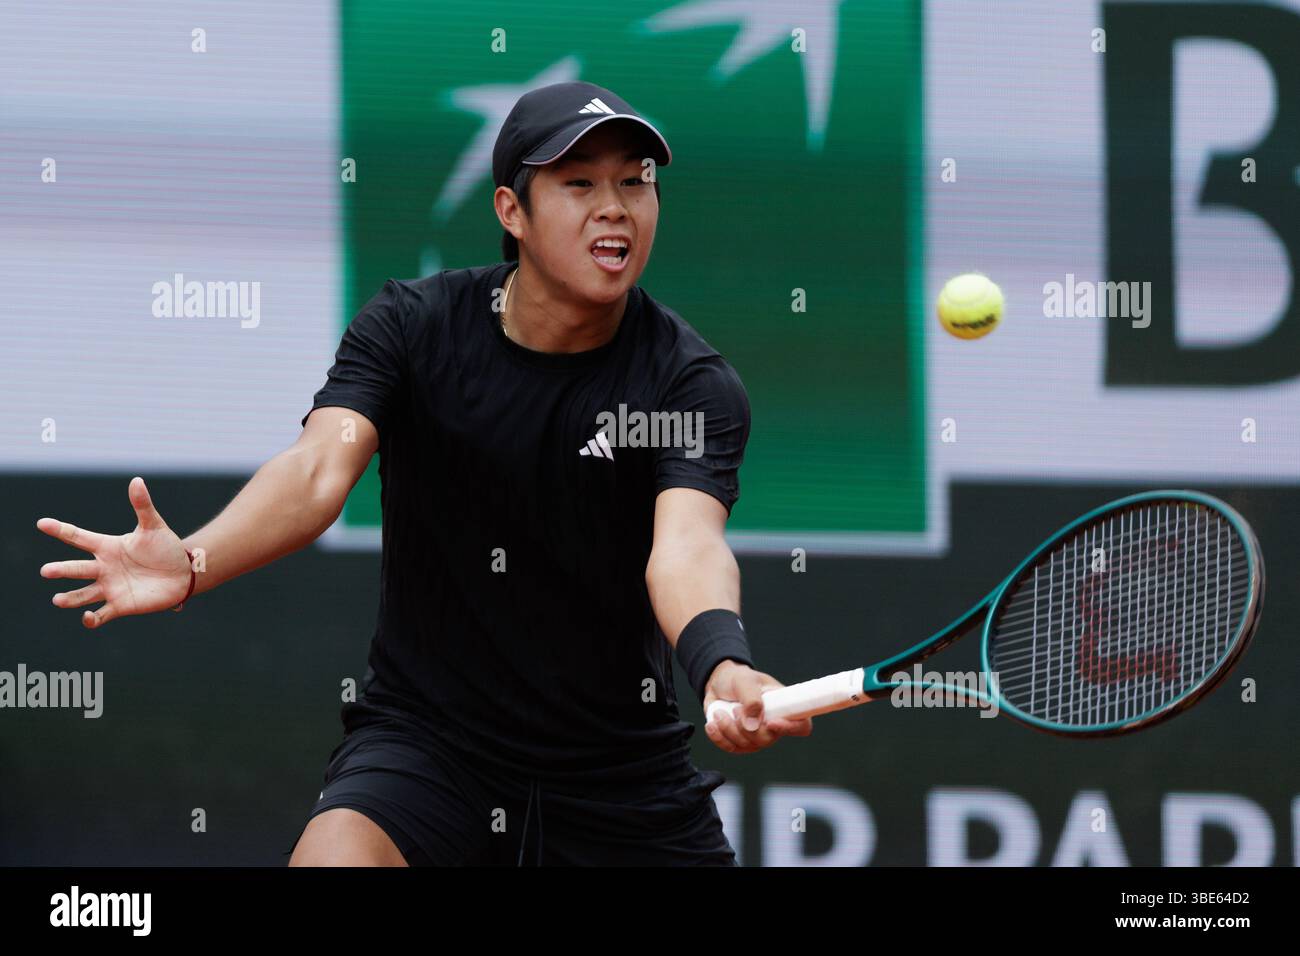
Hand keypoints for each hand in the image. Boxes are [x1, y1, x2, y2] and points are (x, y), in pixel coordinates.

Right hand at [37, 476, 192, 628]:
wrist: (183, 572)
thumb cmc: (165, 548)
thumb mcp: (153, 526)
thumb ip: (142, 506)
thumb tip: (136, 480)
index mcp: (108, 547)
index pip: (79, 537)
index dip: (61, 530)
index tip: (42, 523)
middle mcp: (104, 568)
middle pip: (77, 569)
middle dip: (62, 570)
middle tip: (46, 571)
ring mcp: (110, 588)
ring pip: (83, 595)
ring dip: (70, 599)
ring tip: (57, 600)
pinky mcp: (120, 605)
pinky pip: (102, 615)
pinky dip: (92, 619)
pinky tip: (87, 619)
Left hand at [702, 661, 812, 753]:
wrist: (718, 684)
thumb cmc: (737, 678)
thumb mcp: (744, 680)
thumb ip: (751, 699)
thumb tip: (752, 725)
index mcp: (783, 707)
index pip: (801, 725)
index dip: (791, 728)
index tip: (771, 723)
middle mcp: (773, 725)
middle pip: (768, 740)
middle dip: (746, 727)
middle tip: (735, 709)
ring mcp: (757, 736)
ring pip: (747, 745)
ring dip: (728, 729)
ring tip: (720, 712)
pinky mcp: (739, 742)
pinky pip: (731, 748)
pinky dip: (719, 737)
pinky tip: (712, 724)